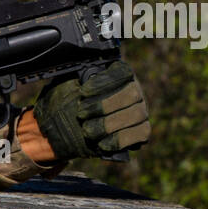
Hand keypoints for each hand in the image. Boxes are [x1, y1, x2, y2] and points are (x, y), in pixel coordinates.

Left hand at [33, 62, 150, 159]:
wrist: (66, 129)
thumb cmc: (68, 103)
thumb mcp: (67, 85)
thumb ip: (75, 75)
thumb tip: (78, 65)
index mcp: (118, 74)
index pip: (123, 71)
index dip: (104, 82)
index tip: (83, 92)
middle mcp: (134, 90)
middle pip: (132, 94)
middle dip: (104, 106)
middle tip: (81, 114)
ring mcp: (140, 110)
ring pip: (136, 114)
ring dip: (108, 124)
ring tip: (87, 131)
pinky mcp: (141, 131)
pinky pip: (141, 133)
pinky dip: (120, 139)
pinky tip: (101, 143)